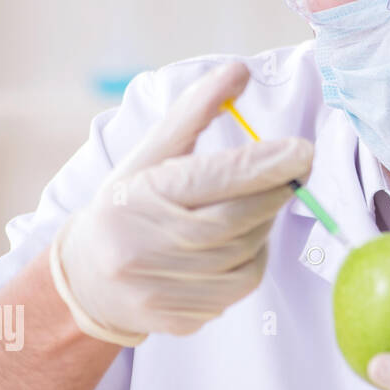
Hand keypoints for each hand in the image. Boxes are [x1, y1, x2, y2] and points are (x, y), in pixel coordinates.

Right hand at [49, 62, 312, 345]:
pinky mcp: (178, 320)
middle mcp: (142, 247)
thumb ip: (195, 111)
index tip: (302, 150)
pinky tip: (238, 246)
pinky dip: (252, 261)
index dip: (264, 164)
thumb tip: (238, 69)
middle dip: (274, 193)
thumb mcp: (151, 155)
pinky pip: (240, 287)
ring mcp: (159, 289)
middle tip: (294, 171)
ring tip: (254, 207)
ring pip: (244, 254)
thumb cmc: (127, 205)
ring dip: (263, 227)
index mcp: (136, 197)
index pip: (212, 179)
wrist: (86, 281)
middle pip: (236, 220)